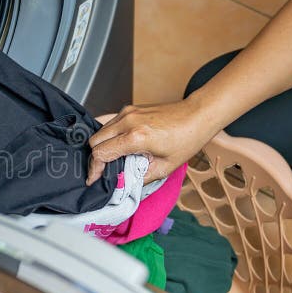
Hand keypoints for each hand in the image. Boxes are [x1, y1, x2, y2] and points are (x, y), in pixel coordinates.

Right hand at [87, 99, 215, 184]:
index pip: (100, 153)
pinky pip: (110, 124)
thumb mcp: (164, 167)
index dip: (94, 169)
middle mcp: (128, 121)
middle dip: (95, 158)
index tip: (94, 179)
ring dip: (101, 146)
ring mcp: (127, 112)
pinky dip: (109, 137)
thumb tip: (123, 184)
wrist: (197, 115)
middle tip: (101, 172)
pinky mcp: (129, 109)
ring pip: (100, 131)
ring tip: (111, 160)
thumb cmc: (186, 140)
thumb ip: (139, 178)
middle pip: (94, 141)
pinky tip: (119, 147)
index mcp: (136, 137)